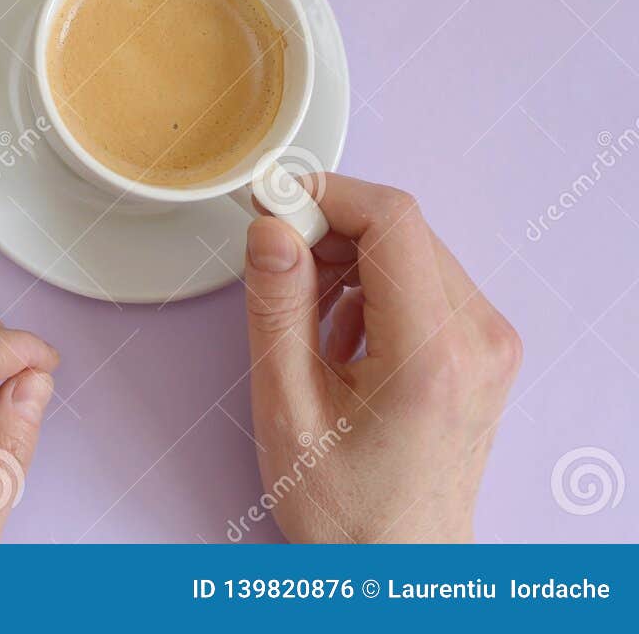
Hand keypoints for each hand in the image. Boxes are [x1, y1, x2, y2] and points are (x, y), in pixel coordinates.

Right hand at [243, 173, 521, 541]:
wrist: (399, 567)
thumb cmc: (345, 507)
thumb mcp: (287, 406)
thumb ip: (277, 307)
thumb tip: (272, 227)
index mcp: (433, 355)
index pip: (394, 220)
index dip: (326, 193)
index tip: (272, 200)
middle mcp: (479, 340)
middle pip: (403, 229)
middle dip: (329, 228)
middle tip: (274, 262)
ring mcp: (489, 344)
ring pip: (412, 249)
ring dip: (349, 257)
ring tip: (305, 313)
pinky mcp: (483, 349)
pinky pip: (426, 280)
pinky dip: (373, 283)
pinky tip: (339, 332)